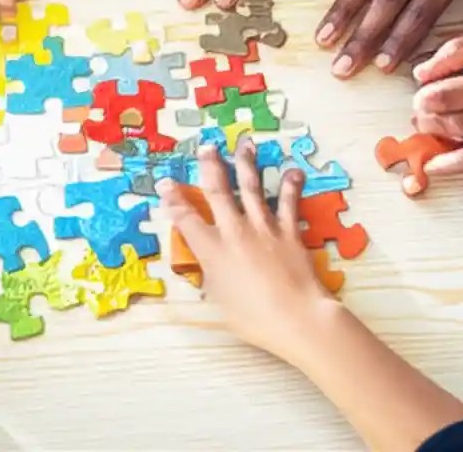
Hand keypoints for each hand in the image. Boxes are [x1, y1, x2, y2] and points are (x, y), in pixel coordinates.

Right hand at [157, 141, 334, 363]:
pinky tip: (292, 170)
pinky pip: (288, 202)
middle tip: (207, 147)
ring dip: (247, 164)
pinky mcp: (289, 231)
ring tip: (245, 144)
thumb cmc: (253, 318)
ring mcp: (264, 228)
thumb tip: (208, 266)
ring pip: (252, 188)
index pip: (185, 219)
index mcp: (212, 250)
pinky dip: (290, 185)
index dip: (173, 200)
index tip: (165, 184)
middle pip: (218, 191)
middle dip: (210, 166)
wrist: (296, 316)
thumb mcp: (219, 300)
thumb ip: (212, 277)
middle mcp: (235, 231)